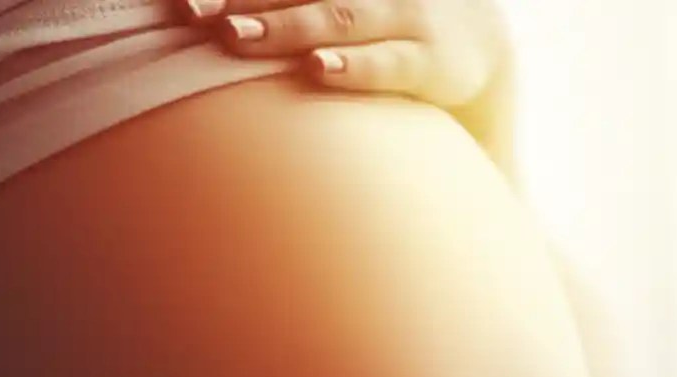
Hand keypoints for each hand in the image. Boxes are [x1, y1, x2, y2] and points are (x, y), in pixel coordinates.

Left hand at [182, 0, 509, 108]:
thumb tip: (228, 13)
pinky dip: (353, 67)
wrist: (481, 40)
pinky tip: (318, 69)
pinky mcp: (429, 61)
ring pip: (338, 17)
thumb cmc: (387, 15)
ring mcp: (404, 15)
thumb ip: (299, 0)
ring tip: (236, 38)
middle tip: (196, 13)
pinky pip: (388, 63)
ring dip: (286, 27)